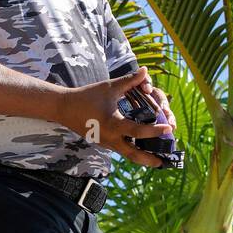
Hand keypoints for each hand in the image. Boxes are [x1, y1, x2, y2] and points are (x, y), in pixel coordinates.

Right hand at [57, 67, 174, 167]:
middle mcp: (110, 138)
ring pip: (126, 154)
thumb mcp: (109, 87)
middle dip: (149, 160)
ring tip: (155, 158)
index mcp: (113, 125)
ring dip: (141, 157)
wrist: (64, 108)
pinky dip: (131, 149)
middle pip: (133, 155)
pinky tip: (140, 148)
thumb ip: (129, 80)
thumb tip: (145, 70)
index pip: (138, 132)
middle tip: (164, 162)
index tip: (168, 129)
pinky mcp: (102, 143)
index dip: (155, 131)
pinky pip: (120, 148)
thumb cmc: (87, 95)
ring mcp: (105, 143)